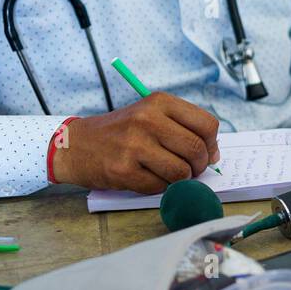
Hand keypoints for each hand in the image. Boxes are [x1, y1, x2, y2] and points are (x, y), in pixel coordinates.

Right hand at [50, 92, 220, 192]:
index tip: (207, 154)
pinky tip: (147, 177)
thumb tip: (215, 155)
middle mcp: (147, 120)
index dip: (212, 145)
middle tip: (190, 169)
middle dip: (199, 166)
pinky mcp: (123, 170)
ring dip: (180, 179)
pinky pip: (159, 186)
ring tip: (167, 173)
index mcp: (159, 102)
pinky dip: (159, 187)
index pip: (206, 125)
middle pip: (196, 149)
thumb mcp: (150, 115)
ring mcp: (134, 145)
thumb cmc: (121, 131)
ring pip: (180, 172)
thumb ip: (183, 128)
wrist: (75, 144)